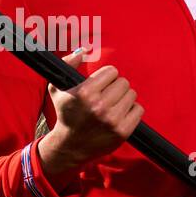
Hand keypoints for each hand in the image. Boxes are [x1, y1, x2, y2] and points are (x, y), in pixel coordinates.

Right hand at [38, 46, 143, 176]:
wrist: (70, 146)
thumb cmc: (65, 114)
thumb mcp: (56, 88)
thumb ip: (67, 63)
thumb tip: (84, 50)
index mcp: (85, 93)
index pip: (112, 71)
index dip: (106, 77)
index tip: (101, 84)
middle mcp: (99, 106)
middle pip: (123, 82)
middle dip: (116, 87)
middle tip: (107, 95)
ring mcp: (112, 120)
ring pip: (132, 95)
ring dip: (124, 98)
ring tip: (113, 105)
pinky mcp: (122, 131)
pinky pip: (138, 110)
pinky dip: (131, 111)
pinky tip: (120, 114)